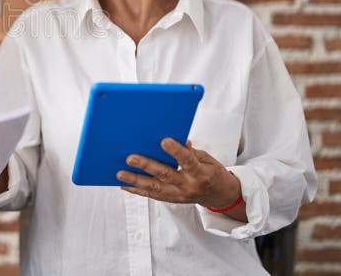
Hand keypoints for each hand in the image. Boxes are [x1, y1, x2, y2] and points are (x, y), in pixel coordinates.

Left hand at [117, 139, 242, 211]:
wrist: (220, 196)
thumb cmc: (213, 173)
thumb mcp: (208, 159)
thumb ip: (192, 152)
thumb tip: (179, 141)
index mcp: (200, 173)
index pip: (188, 161)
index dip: (176, 151)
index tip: (164, 141)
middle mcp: (188, 186)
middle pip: (165, 175)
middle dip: (146, 166)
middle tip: (130, 158)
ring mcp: (178, 195)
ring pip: (154, 188)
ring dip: (135, 180)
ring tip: (120, 173)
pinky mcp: (171, 200)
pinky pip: (152, 196)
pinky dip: (137, 190)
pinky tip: (124, 185)